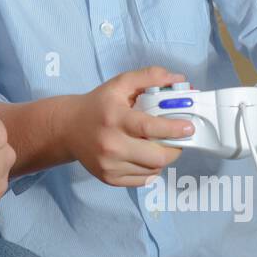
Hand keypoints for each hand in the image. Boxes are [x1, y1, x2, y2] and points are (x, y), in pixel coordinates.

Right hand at [64, 66, 195, 186]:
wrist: (67, 129)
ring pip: (152, 170)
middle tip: (178, 140)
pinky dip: (151, 170)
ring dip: (162, 159)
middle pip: (156, 156)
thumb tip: (179, 80)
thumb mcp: (120, 84)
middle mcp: (111, 144)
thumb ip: (149, 77)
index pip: (149, 128)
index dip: (173, 129)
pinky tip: (146, 157)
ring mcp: (109, 165)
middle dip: (174, 149)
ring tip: (160, 146)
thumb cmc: (98, 105)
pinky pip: (142, 180)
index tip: (189, 127)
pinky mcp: (108, 178)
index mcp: (114, 118)